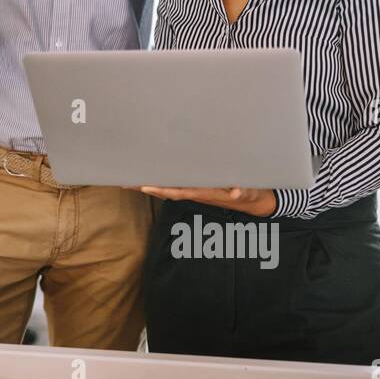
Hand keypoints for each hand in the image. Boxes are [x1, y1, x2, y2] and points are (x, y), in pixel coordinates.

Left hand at [138, 185, 276, 216]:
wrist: (253, 200)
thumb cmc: (250, 193)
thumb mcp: (248, 191)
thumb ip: (242, 191)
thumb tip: (236, 192)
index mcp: (204, 193)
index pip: (179, 191)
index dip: (162, 189)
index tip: (145, 186)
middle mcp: (195, 192)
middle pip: (167, 190)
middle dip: (147, 187)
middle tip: (126, 182)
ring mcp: (195, 190)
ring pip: (168, 188)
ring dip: (150, 184)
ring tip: (130, 180)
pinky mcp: (197, 186)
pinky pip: (176, 184)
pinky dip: (162, 181)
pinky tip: (150, 177)